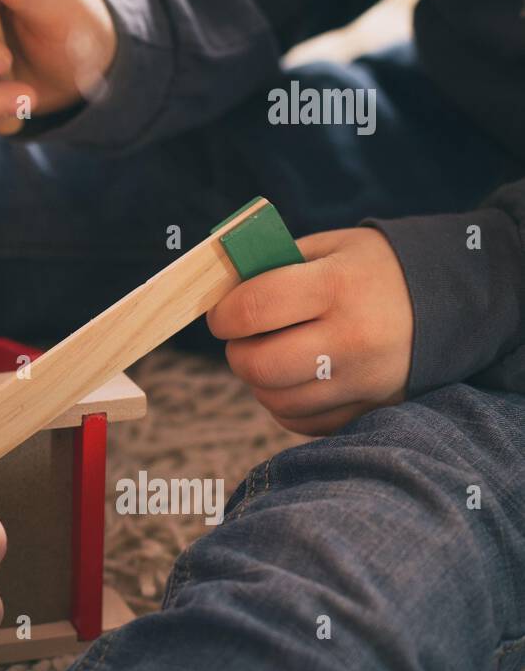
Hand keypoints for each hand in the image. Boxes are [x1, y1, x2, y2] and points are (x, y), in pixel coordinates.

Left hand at [207, 228, 413, 435]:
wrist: (453, 299)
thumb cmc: (372, 269)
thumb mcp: (328, 248)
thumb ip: (271, 267)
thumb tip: (216, 297)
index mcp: (337, 286)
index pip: (253, 309)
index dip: (223, 315)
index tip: (222, 314)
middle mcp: (353, 338)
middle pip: (258, 366)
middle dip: (238, 352)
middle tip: (245, 337)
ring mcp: (366, 381)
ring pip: (276, 401)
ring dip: (260, 381)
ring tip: (272, 354)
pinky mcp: (373, 409)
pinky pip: (304, 422)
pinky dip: (288, 404)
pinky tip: (296, 378)